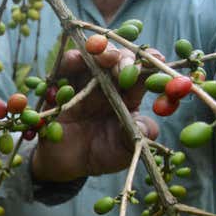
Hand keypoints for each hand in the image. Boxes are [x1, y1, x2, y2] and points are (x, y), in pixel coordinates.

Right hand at [31, 44, 161, 181]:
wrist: (65, 165)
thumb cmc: (100, 155)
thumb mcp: (123, 151)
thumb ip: (137, 136)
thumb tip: (148, 126)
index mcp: (128, 95)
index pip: (142, 73)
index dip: (149, 64)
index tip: (156, 60)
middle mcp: (107, 84)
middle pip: (117, 59)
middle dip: (123, 56)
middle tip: (124, 63)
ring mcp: (82, 83)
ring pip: (91, 57)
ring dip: (97, 51)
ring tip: (103, 55)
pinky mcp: (59, 87)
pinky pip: (62, 69)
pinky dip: (68, 61)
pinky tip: (73, 60)